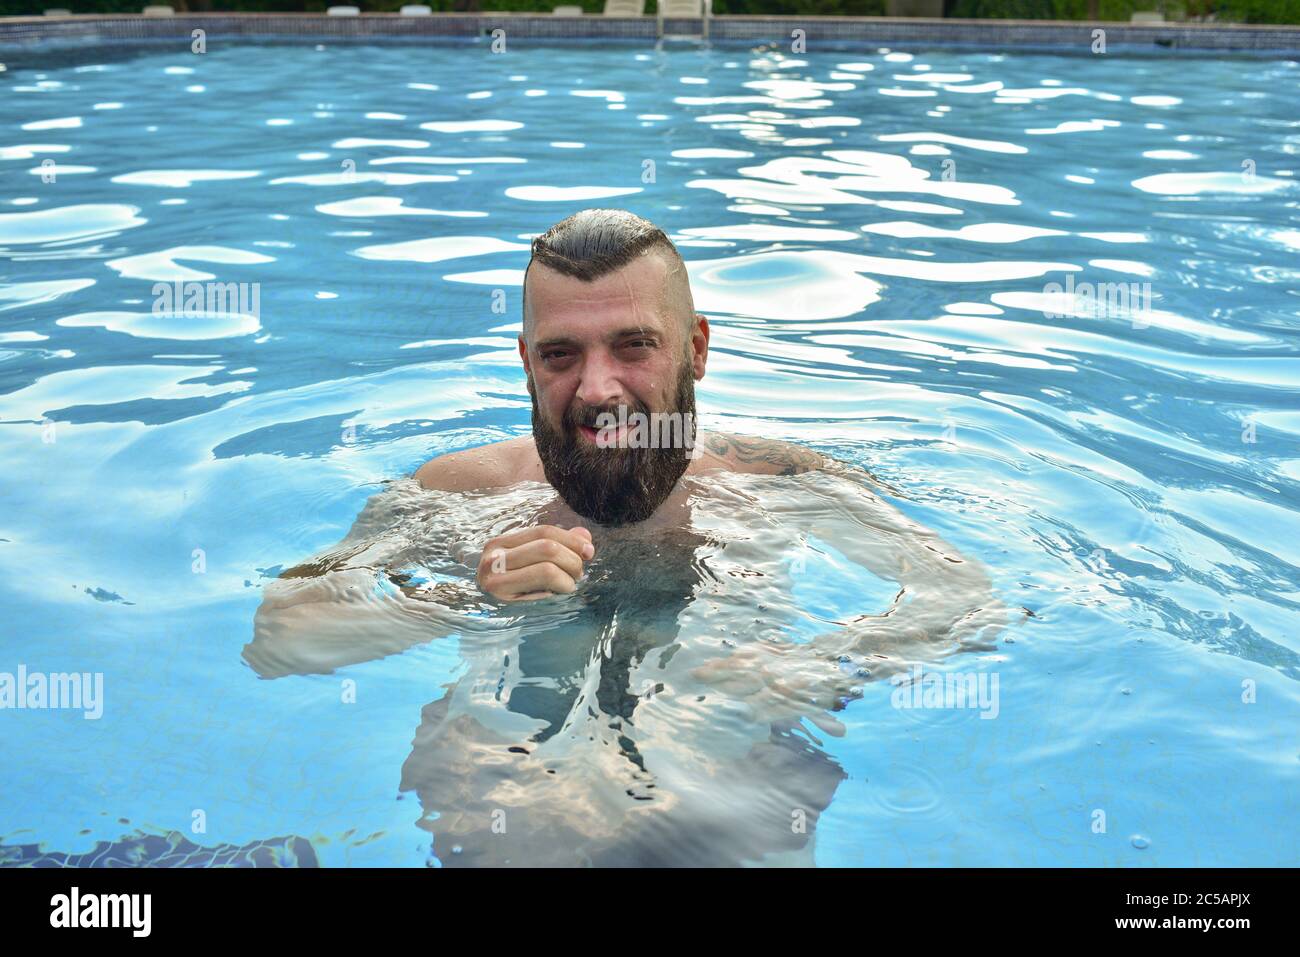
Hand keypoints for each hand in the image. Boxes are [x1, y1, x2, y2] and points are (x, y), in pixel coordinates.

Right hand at [476, 525, 594, 601]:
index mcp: (499, 544)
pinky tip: (557, 595)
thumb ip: (559, 546)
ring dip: (569, 577)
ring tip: (568, 585)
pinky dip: (562, 586)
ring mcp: (495, 579)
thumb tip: (584, 536)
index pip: (543, 531)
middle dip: (572, 560)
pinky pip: (545, 582)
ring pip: (548, 567)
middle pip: (548, 547)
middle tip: (577, 574)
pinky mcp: (503, 600)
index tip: (589, 552)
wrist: (489, 636)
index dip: (571, 540)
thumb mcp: (533, 565)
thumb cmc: (518, 595)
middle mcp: (492, 558)